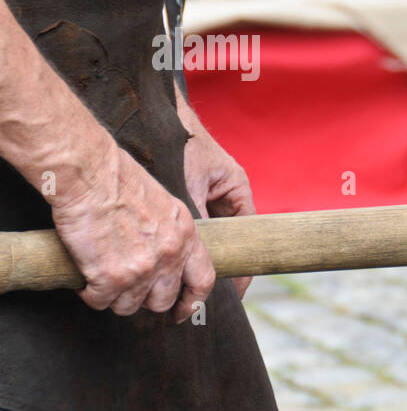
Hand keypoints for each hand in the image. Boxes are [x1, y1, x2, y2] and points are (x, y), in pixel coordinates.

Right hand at [52, 141, 215, 321]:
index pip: (203, 281)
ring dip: (114, 296)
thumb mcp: (164, 205)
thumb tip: (165, 255)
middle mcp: (170, 255)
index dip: (192, 302)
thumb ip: (170, 233)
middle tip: (126, 288)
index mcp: (186, 235)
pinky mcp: (111, 277)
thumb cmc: (119, 181)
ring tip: (100, 275)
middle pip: (163, 300)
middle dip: (144, 299)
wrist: (90, 174)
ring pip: (129, 305)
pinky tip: (85, 276)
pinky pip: (100, 301)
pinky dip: (90, 293)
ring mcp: (142, 269)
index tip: (182, 313)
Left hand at [175, 93, 256, 297]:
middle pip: (228, 239)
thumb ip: (194, 219)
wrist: (154, 115)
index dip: (242, 266)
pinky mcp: (185, 194)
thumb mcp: (189, 185)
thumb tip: (190, 257)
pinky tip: (168, 258)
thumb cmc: (179, 141)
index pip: (248, 236)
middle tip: (203, 295)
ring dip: (196, 254)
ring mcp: (205, 194)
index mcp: (237, 189)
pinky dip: (181, 241)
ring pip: (207, 235)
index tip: (234, 295)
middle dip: (216, 265)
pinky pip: (190, 225)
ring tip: (184, 282)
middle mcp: (224, 194)